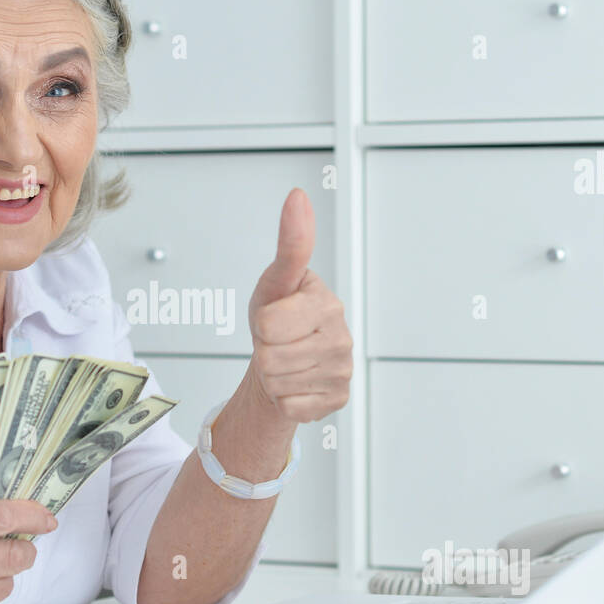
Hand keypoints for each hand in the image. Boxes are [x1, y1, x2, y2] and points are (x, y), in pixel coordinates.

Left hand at [246, 188, 352, 423]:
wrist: (284, 360)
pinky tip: (297, 382)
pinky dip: (284, 397)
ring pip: (278, 383)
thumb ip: (290, 243)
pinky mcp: (336, 399)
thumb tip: (298, 196)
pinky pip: (290, 406)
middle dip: (266, 351)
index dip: (262, 323)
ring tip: (286, 361)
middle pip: (271, 358)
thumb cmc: (279, 316)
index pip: (269, 325)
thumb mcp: (276, 281)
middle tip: (279, 343)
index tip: (275, 316)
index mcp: (327, 303)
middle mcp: (341, 336)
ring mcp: (342, 371)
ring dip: (273, 375)